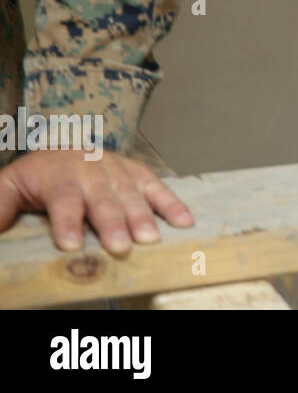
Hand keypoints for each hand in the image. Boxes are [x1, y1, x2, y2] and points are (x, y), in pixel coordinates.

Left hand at [0, 149, 193, 253]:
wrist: (65, 147)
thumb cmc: (38, 175)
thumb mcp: (9, 185)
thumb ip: (0, 203)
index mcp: (59, 176)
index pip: (63, 199)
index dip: (67, 222)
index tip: (69, 243)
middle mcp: (92, 172)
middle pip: (103, 199)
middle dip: (113, 223)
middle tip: (120, 246)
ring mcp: (119, 171)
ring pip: (132, 195)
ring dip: (143, 217)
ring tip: (150, 238)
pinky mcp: (138, 173)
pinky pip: (158, 188)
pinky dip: (172, 203)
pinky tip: (184, 221)